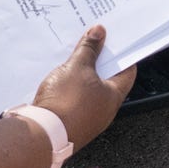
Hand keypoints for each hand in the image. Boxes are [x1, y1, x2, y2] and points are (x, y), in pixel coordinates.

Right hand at [31, 25, 135, 147]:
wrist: (41, 134)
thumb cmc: (65, 104)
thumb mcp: (77, 67)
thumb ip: (88, 49)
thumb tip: (98, 33)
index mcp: (114, 96)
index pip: (127, 71)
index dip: (122, 53)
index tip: (115, 40)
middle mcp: (104, 110)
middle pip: (107, 80)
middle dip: (99, 61)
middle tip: (92, 43)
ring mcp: (88, 118)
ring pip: (89, 90)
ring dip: (82, 75)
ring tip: (73, 58)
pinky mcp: (71, 123)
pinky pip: (75, 100)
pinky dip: (71, 88)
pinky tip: (60, 78)